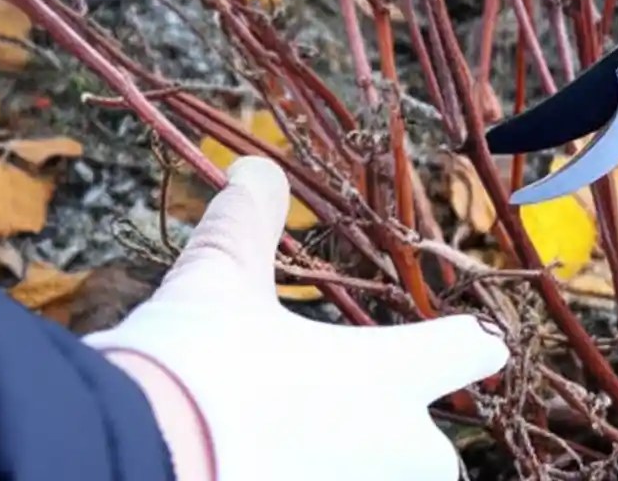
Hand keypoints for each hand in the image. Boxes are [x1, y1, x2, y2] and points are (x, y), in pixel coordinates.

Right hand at [83, 157, 509, 480]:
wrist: (136, 467)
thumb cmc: (186, 374)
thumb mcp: (214, 287)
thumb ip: (246, 226)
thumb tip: (256, 168)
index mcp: (386, 374)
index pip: (465, 350)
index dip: (468, 345)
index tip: (481, 344)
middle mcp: (397, 451)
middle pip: (435, 456)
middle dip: (402, 446)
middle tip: (337, 427)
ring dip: (358, 475)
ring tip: (296, 458)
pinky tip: (262, 479)